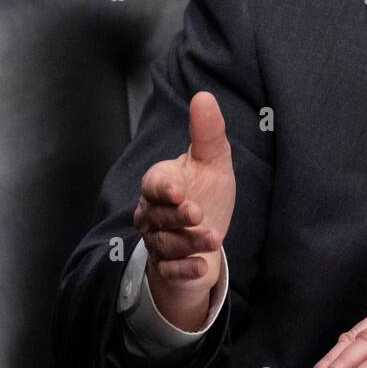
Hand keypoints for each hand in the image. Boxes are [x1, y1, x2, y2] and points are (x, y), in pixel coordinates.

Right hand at [134, 92, 234, 330]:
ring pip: (164, 244)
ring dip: (187, 243)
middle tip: (198, 215)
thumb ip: (208, 133)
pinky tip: (201, 268)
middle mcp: (152, 212)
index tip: (176, 191)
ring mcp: (157, 241)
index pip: (154, 183)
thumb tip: (204, 96)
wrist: (210, 232)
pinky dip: (184, 270)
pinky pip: (169, 271)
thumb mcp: (214, 161)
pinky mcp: (166, 266)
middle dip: (178, 217)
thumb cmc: (208, 190)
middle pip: (158, 215)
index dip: (163, 188)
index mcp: (162, 182)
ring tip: (212, 238)